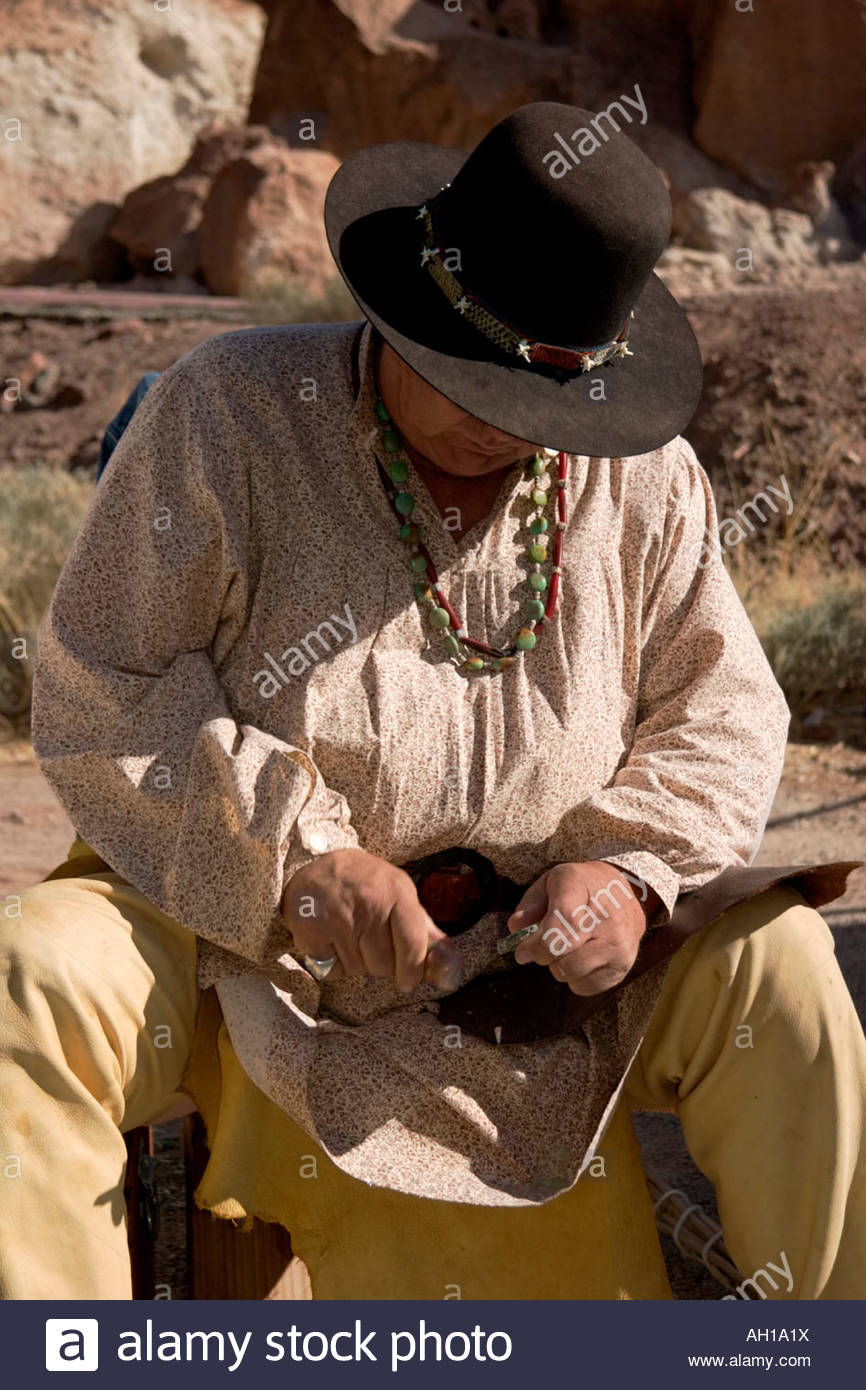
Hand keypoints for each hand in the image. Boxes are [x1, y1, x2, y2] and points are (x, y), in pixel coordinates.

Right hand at [281, 848, 464, 992]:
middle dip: (379, 962)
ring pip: (358, 970)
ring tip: (348, 935)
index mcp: (396, 891)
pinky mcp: (312, 932)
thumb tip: (450, 964)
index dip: (412, 970)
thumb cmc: (363, 884)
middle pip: (383, 965)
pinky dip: (332, 964)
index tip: (407, 981)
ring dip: (355, 962)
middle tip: (368, 939)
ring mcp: (338, 918)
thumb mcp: (398, 892)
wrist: (313, 869)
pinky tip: (330, 940)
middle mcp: (369, 902)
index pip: (412, 945)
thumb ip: (423, 928)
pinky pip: (332, 971)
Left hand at [505, 861, 659, 995]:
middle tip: (537, 949)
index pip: (563, 920)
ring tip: (566, 948)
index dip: (538, 942)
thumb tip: (516, 927)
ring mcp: (618, 945)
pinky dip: (575, 977)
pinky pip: (584, 986)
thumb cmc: (583, 888)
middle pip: (562, 951)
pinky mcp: (622, 966)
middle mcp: (606, 918)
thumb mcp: (553, 881)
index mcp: (582, 887)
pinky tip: (581, 957)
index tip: (522, 951)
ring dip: (558, 965)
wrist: (627, 896)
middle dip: (542, 954)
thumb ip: (531, 902)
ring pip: (569, 972)